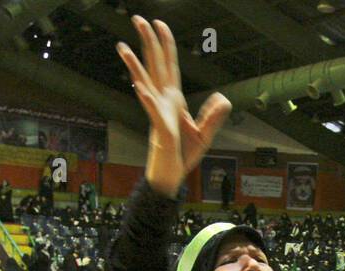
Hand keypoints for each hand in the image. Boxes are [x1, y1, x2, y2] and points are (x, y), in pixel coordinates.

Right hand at [117, 18, 230, 197]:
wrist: (171, 177)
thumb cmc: (183, 155)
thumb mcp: (205, 134)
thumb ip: (214, 115)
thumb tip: (221, 98)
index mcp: (174, 99)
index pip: (170, 65)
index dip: (166, 44)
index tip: (159, 24)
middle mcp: (164, 102)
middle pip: (155, 66)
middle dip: (147, 42)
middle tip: (137, 18)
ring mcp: (160, 114)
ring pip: (145, 84)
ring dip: (134, 65)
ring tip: (122, 46)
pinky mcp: (162, 131)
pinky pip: (153, 112)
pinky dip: (148, 100)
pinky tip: (140, 88)